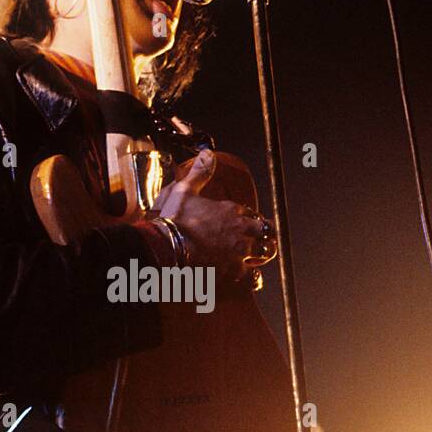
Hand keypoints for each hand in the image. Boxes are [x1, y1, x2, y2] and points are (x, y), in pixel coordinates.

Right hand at [151, 150, 275, 280]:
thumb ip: (199, 173)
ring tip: (259, 257)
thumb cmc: (174, 218)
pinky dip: (253, 277)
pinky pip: (252, 276)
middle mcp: (238, 230)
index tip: (244, 220)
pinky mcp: (231, 270)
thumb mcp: (184, 189)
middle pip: (264, 230)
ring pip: (263, 252)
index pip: (249, 212)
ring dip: (262, 253)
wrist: (166, 246)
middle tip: (263, 237)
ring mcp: (237, 252)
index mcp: (230, 210)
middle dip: (265, 233)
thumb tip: (208, 153)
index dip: (248, 217)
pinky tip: (252, 278)